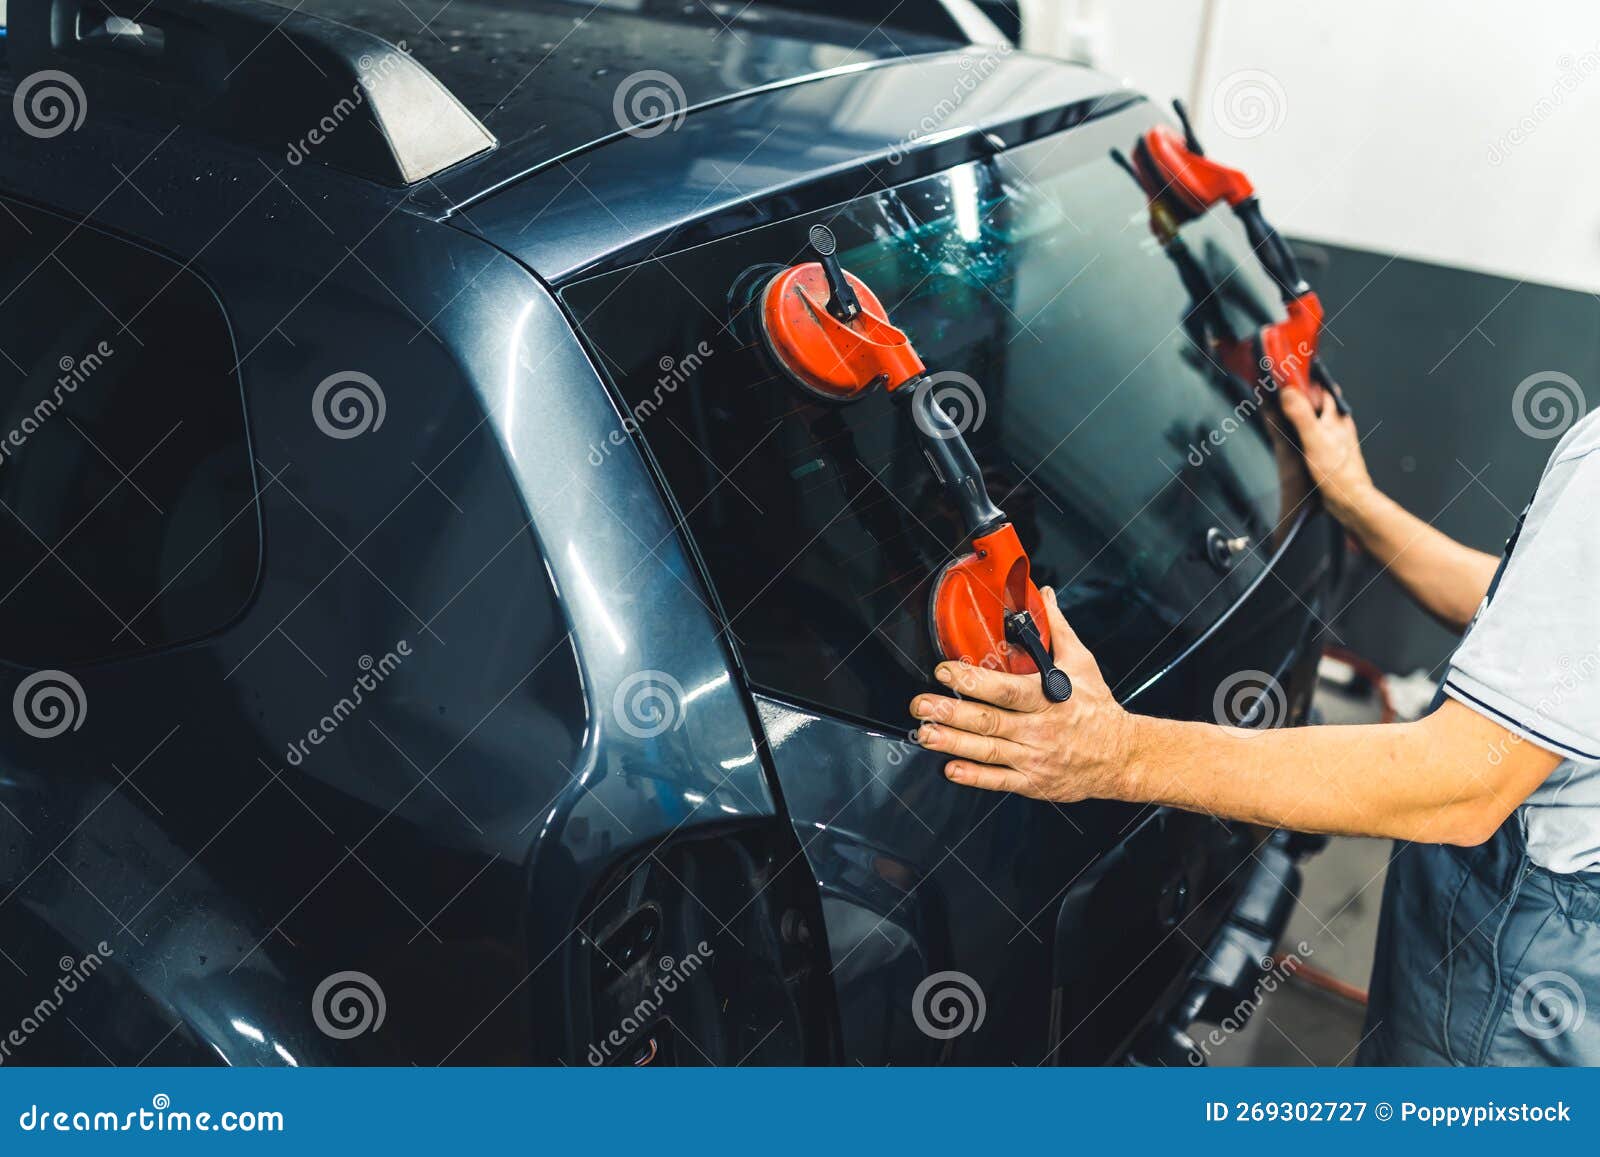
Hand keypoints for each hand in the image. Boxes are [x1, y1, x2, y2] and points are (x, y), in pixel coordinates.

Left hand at [910, 588, 1136, 801]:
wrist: (1122, 755)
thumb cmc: (1098, 707)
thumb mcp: (1082, 663)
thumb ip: (1056, 628)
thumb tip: (1042, 595)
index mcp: (1049, 697)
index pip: (1006, 688)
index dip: (972, 680)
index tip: (944, 670)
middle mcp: (1040, 729)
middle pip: (989, 720)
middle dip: (950, 712)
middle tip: (920, 703)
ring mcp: (1035, 758)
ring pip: (988, 751)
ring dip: (952, 742)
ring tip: (924, 733)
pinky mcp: (1033, 782)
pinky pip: (999, 780)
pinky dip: (973, 776)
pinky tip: (950, 768)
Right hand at [1278, 386, 1375, 526]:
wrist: (1350, 499)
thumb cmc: (1337, 473)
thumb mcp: (1314, 439)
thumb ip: (1301, 414)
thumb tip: (1288, 391)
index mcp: (1336, 418)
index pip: (1323, 390)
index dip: (1309, 382)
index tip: (1292, 376)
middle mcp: (1339, 426)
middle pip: (1322, 404)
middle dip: (1306, 397)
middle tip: (1285, 394)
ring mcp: (1337, 440)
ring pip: (1321, 420)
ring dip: (1306, 416)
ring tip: (1287, 415)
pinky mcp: (1333, 454)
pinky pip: (1319, 436)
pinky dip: (1307, 433)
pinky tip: (1299, 441)